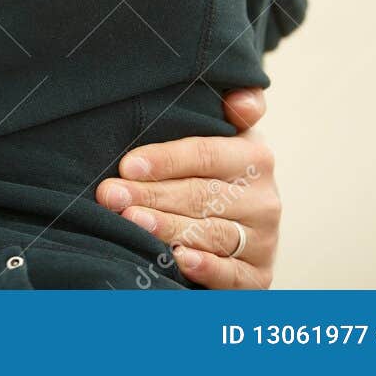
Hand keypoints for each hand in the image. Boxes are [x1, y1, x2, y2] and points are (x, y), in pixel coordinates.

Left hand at [95, 88, 279, 288]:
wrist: (242, 223)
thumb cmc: (215, 172)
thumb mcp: (225, 134)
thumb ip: (235, 108)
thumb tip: (239, 99)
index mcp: (255, 157)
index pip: (205, 155)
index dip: (165, 160)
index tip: (127, 165)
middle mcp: (264, 200)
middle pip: (201, 196)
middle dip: (151, 195)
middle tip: (111, 195)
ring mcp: (263, 240)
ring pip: (211, 233)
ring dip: (168, 228)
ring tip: (131, 222)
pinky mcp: (258, 276)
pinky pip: (233, 275)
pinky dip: (207, 268)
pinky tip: (178, 259)